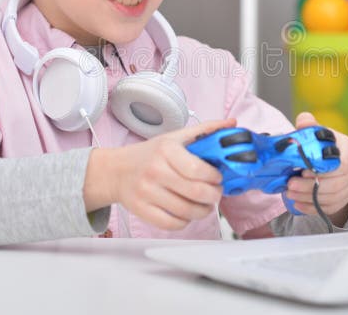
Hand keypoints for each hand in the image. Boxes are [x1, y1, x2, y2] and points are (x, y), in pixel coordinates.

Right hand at [84, 118, 235, 229]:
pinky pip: (171, 223)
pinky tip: (187, 212)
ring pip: (186, 211)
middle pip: (196, 192)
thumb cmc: (149, 154)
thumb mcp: (174, 137)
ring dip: (203, 210)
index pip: (197, 169)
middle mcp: (155, 171)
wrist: (116, 170)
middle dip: (214, 196)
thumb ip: (205, 131)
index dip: (214, 177)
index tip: (218, 178)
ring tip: (205, 204)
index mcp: (166, 150)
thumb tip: (232, 124)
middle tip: (215, 193)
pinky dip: (185, 221)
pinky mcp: (141, 210)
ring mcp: (147, 192)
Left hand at [285, 112, 347, 224]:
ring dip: (309, 197)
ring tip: (290, 193)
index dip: (321, 170)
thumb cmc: (321, 146)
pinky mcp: (344, 198)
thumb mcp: (315, 133)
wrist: (329, 162)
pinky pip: (330, 207)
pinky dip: (313, 207)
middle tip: (290, 185)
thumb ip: (308, 125)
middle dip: (310, 186)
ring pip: (333, 197)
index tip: (302, 171)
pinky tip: (298, 204)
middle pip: (336, 183)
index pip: (340, 164)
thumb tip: (304, 121)